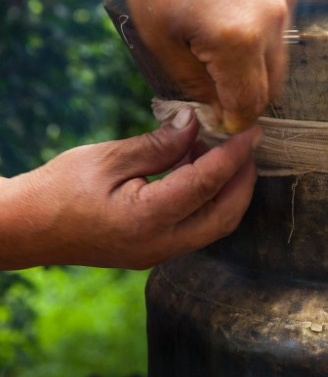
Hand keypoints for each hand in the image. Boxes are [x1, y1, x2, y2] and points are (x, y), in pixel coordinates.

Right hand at [0, 109, 262, 269]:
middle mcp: (160, 245)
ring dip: (230, 191)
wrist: (25, 228)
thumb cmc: (59, 188)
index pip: (208, 184)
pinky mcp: (155, 252)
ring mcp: (159, 254)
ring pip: (216, 226)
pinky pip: (199, 229)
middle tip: (248, 144)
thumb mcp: (109, 157)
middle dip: (244, 178)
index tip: (253, 130)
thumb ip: (159, 143)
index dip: (235, 155)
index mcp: (147, 219)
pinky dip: (211, 201)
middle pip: (226, 215)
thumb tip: (196, 122)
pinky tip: (202, 171)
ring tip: (226, 152)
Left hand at [118, 0, 300, 133]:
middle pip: (272, 86)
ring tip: (222, 49)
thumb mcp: (159, 39)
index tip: (222, 122)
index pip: (250, 103)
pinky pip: (282, 24)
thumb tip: (215, 111)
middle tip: (219, 92)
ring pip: (280, 57)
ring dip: (256, 65)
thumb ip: (193, 84)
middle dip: (247, 96)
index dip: (235, 120)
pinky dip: (263, 32)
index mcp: (238, 40)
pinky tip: (234, 14)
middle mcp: (272, 21)